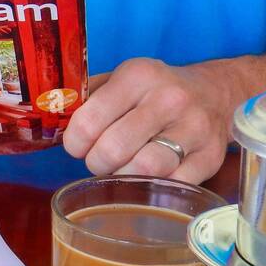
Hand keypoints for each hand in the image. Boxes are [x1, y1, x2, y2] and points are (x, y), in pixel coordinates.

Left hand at [62, 58, 234, 183]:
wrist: (217, 94)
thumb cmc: (155, 92)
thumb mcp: (121, 80)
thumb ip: (85, 97)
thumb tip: (49, 116)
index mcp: (138, 76)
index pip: (88, 122)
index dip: (74, 143)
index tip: (79, 145)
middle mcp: (168, 99)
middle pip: (112, 150)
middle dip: (97, 163)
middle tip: (100, 160)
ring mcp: (194, 128)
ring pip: (142, 170)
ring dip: (123, 178)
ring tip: (122, 169)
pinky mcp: (210, 157)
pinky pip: (170, 186)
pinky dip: (152, 189)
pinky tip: (147, 179)